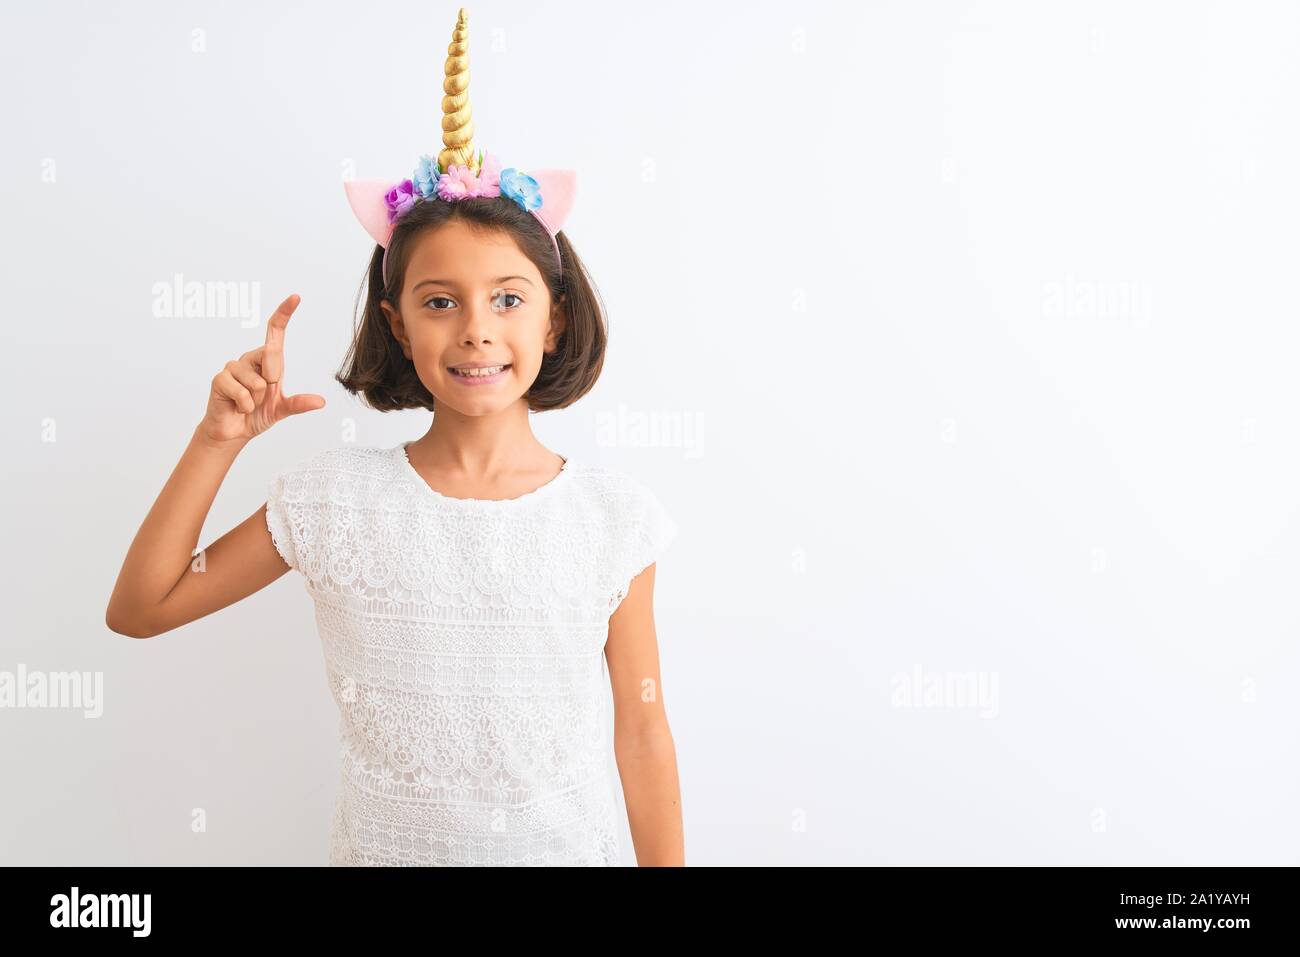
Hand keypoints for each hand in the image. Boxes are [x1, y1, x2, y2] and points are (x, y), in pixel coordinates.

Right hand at [197, 294, 325, 444]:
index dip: (284, 313)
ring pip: (257, 382)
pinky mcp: (220, 379)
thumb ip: (299, 404)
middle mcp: (250, 359)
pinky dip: (245, 405)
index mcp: (269, 361)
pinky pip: (242, 392)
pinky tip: (237, 406)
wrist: (234, 431)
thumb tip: (321, 402)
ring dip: (256, 400)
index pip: (275, 332)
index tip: (295, 297)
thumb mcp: (282, 409)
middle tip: (262, 397)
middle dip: (272, 381)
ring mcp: (233, 367)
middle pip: (271, 356)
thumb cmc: (257, 414)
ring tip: (248, 403)